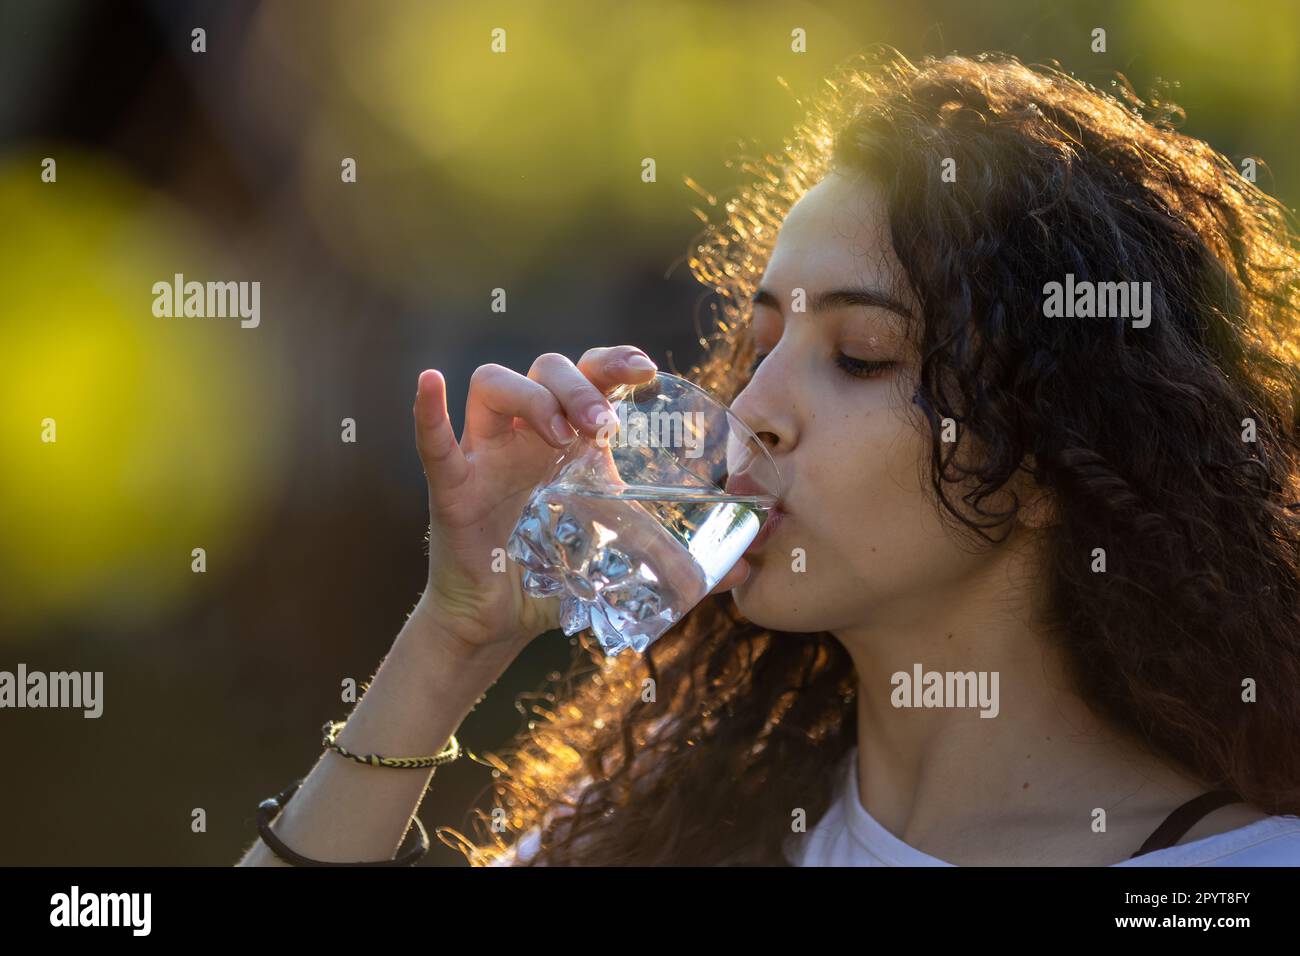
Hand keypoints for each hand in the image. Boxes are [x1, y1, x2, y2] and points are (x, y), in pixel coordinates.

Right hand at [411, 346, 749, 655]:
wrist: (501, 622)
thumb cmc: (557, 575)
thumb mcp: (622, 558)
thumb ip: (674, 557)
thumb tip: (746, 569)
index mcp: (570, 438)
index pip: (592, 375)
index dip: (615, 360)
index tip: (648, 369)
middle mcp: (527, 432)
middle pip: (546, 368)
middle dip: (580, 386)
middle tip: (605, 424)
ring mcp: (485, 452)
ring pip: (494, 384)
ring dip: (532, 399)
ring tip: (561, 438)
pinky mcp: (451, 486)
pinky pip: (435, 441)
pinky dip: (428, 412)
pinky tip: (429, 383)